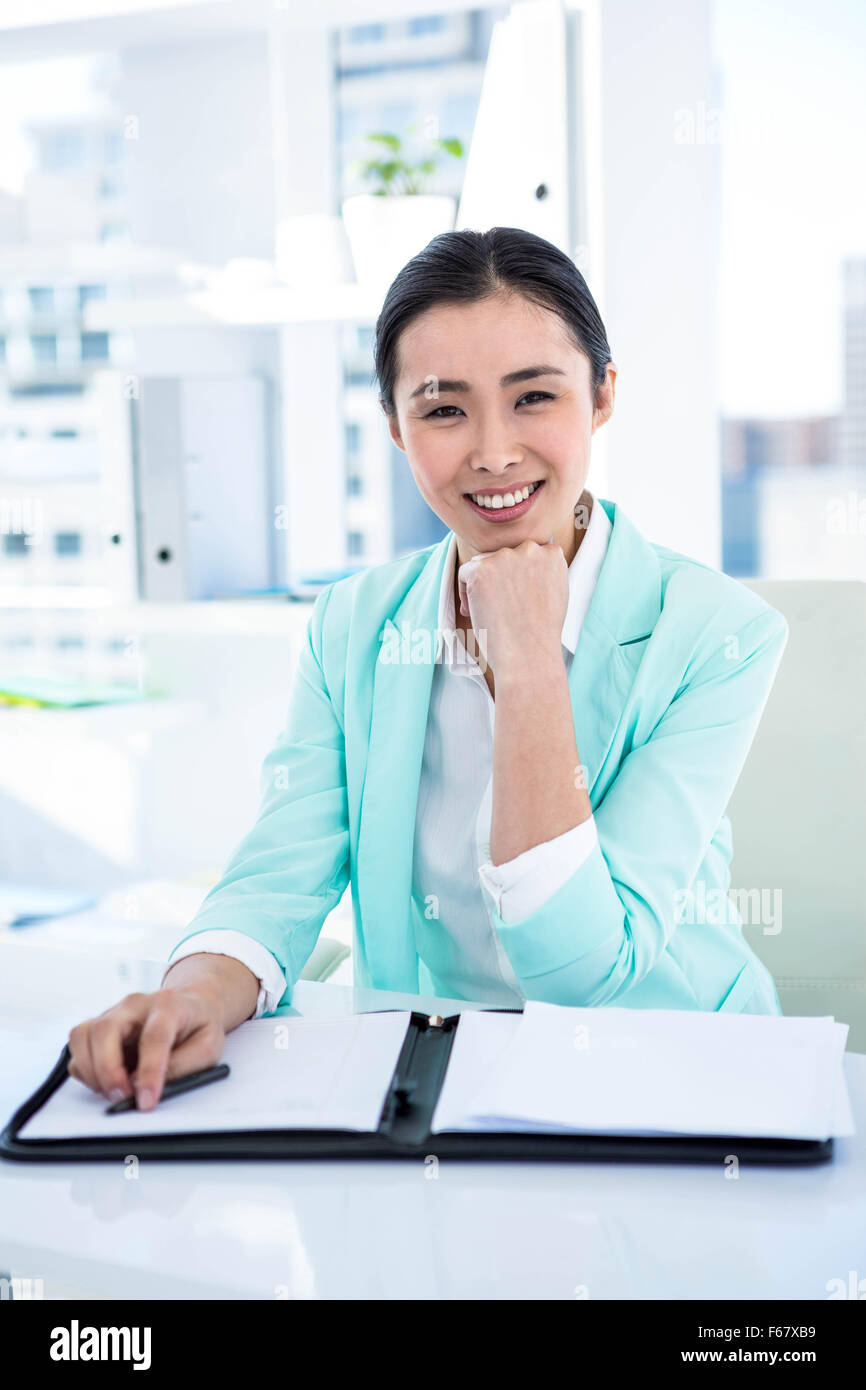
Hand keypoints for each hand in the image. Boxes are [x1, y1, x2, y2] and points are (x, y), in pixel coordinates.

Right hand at [67, 987, 226, 1110]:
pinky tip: (107, 1081)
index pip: (154, 1037)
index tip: (147, 1100)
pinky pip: (78, 1049)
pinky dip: (87, 1072)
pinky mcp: (98, 1028)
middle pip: (105, 1029)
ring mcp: (113, 1014)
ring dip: (93, 1072)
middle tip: (122, 1097)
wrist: (190, 1006)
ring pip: (82, 1036)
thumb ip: (182, 1066)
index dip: (149, 1072)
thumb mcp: (209, 1047)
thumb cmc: (198, 1026)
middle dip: (108, 1070)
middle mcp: (134, 1004)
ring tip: (116, 1091)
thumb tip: (146, 1086)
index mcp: (168, 1005)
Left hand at [457, 537, 568, 677]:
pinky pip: (465, 572)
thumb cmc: (542, 633)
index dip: (519, 576)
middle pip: (506, 556)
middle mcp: (531, 550)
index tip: (517, 598)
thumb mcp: (557, 594)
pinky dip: (465, 591)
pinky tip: (473, 610)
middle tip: (500, 606)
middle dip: (500, 578)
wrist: (529, 655)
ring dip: (482, 583)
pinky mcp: (482, 570)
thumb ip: (545, 572)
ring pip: (485, 562)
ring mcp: (505, 558)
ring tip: (487, 611)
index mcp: (552, 554)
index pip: (529, 554)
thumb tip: (531, 559)